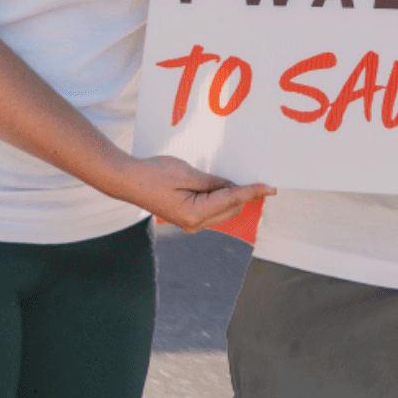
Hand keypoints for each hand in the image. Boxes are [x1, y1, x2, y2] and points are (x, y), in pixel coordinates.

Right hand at [117, 155, 275, 232]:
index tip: (270, 188)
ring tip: (223, 178)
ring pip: (223, 211)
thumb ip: (212, 182)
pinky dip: (219, 199)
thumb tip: (232, 186)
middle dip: (241, 193)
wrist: (127, 181)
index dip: (253, 191)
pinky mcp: (187, 219)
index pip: (232, 199)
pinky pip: (212, 211)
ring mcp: (191, 224)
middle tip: (242, 174)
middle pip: (231, 209)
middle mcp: (195, 224)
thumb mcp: (185, 173)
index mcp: (196, 213)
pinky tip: (214, 185)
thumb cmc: (152, 174)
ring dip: (229, 196)